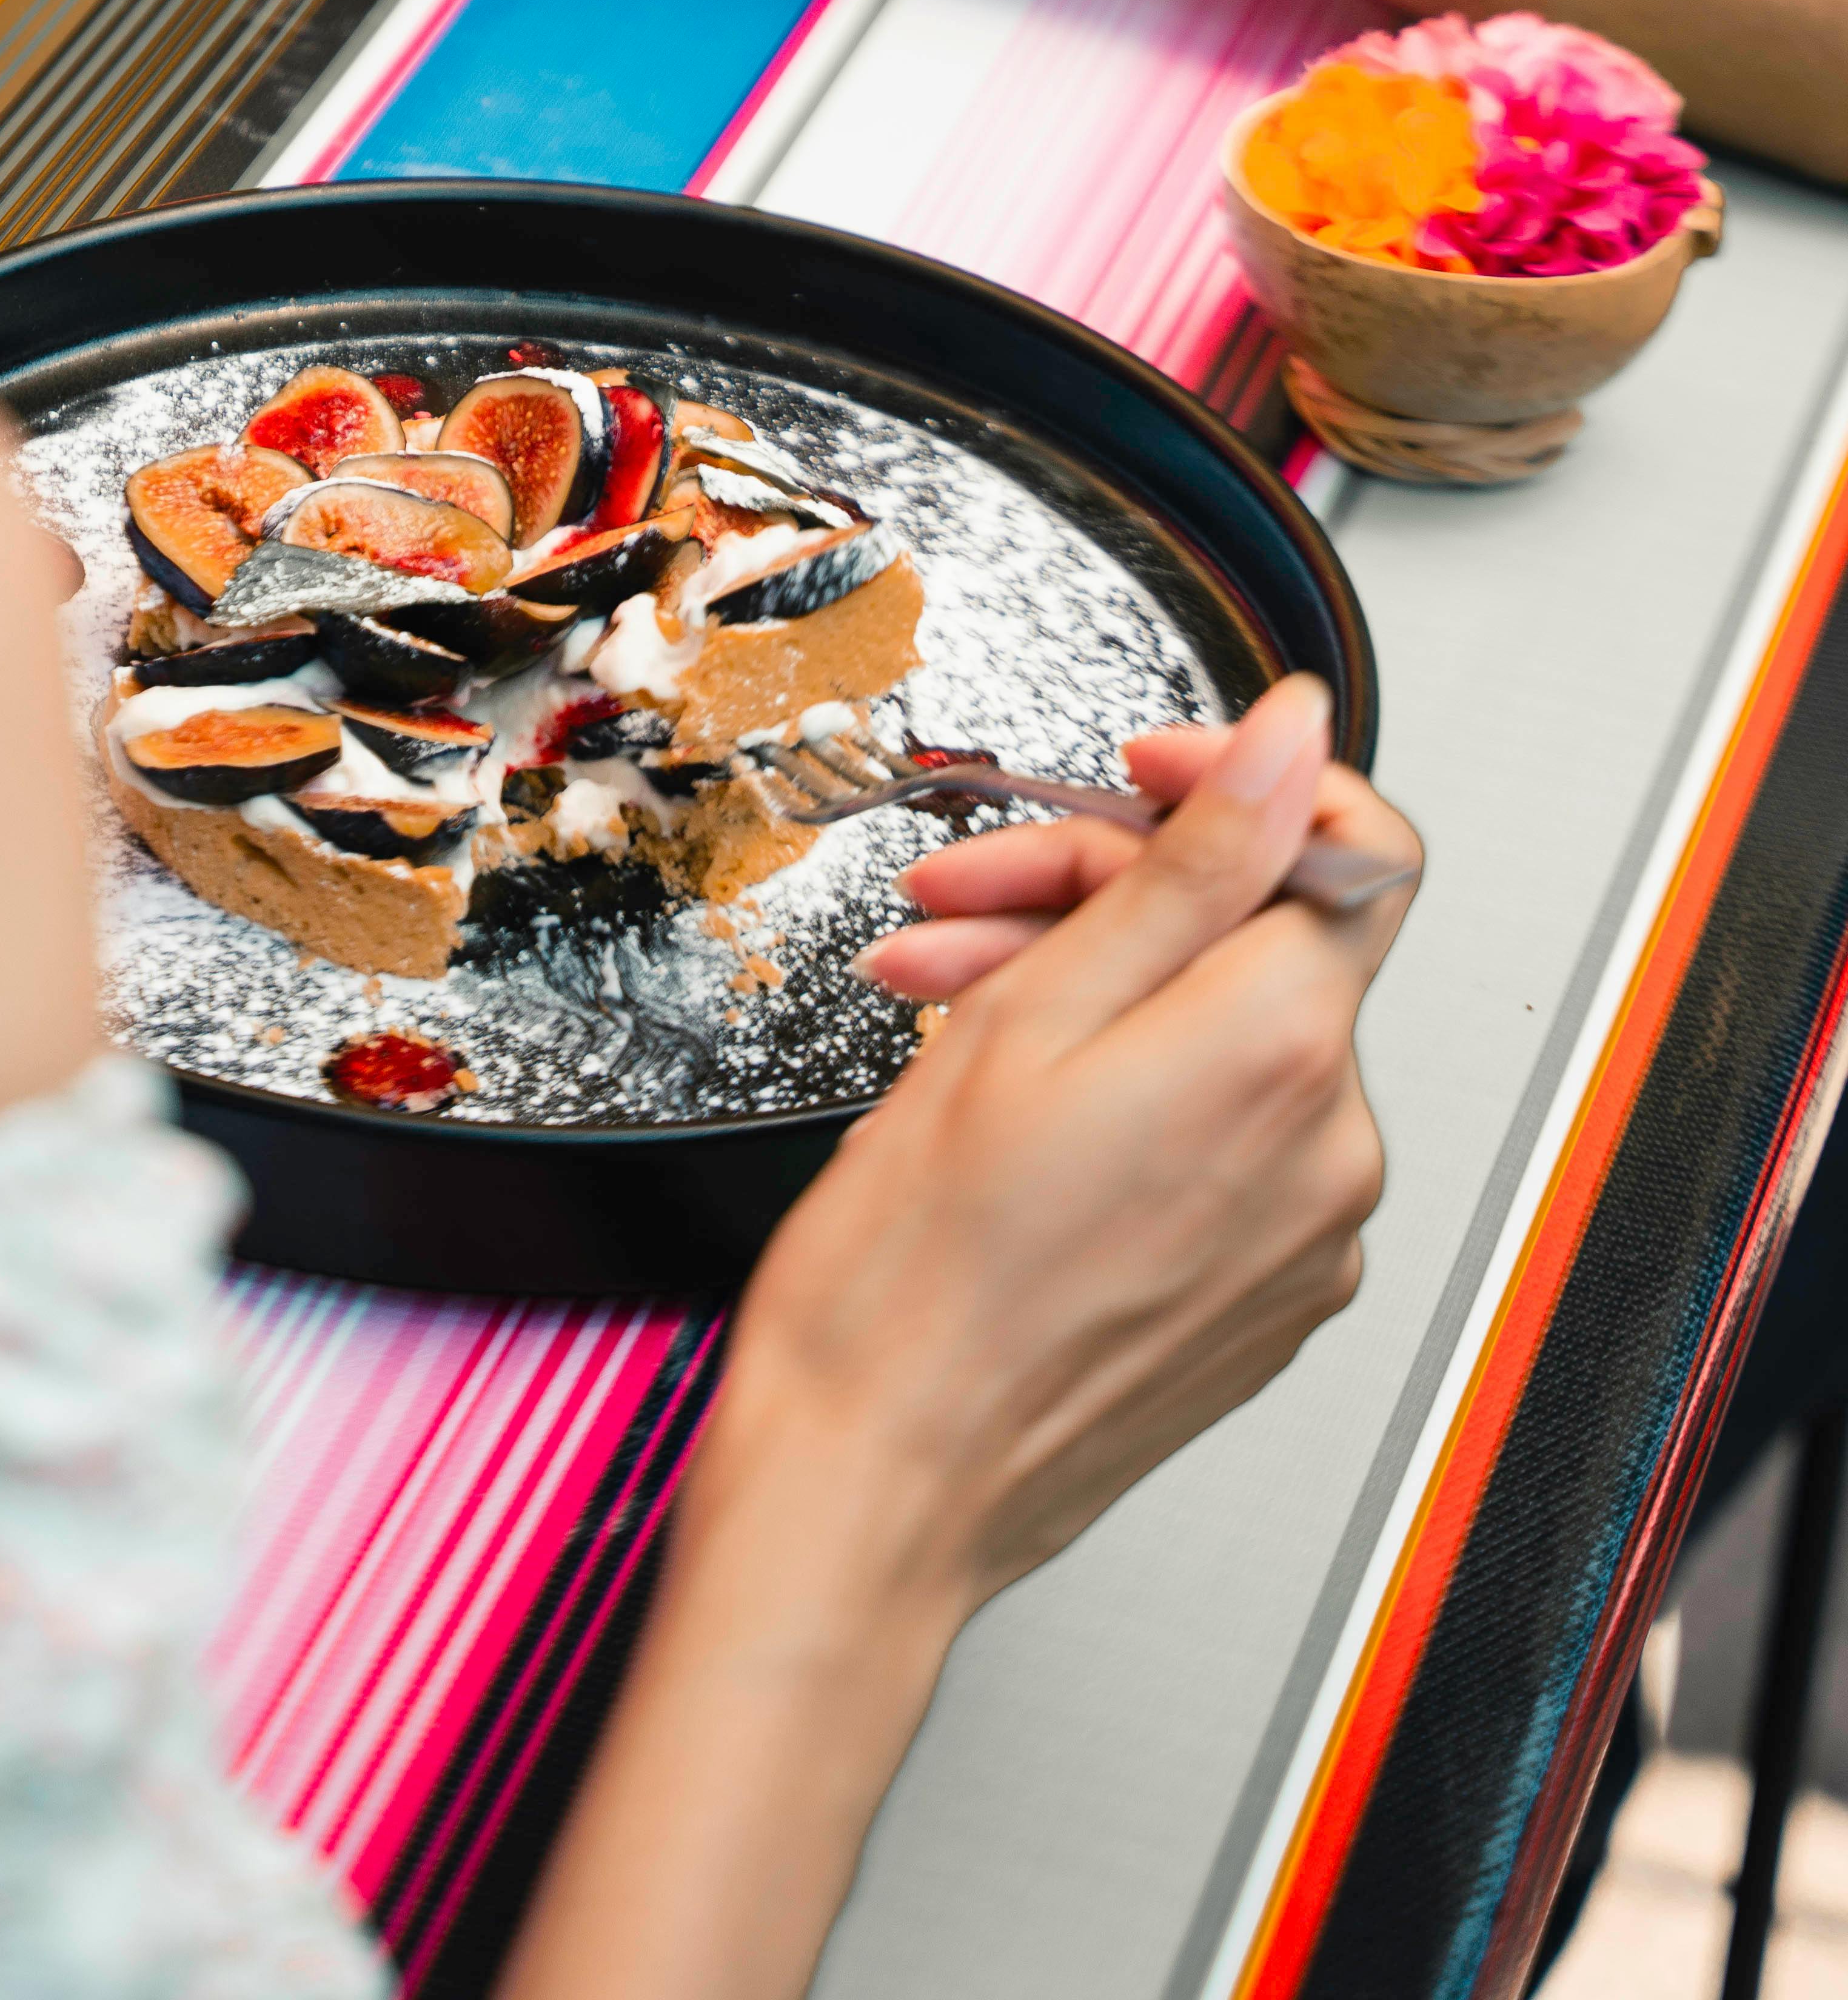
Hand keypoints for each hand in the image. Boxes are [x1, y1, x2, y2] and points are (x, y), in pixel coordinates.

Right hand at [696, 679, 1415, 1647]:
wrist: (874, 1486)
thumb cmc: (913, 1276)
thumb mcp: (1032, 1011)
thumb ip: (1194, 859)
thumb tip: (1298, 737)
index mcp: (1283, 1057)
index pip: (1349, 845)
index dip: (1237, 783)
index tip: (1139, 771)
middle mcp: (1332, 1152)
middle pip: (1252, 940)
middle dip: (1101, 892)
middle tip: (958, 904)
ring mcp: (1307, 1236)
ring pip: (1218, 1037)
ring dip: (1084, 990)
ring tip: (938, 1002)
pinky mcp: (1267, 1294)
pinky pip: (1215, 1138)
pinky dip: (1115, 1092)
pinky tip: (994, 1101)